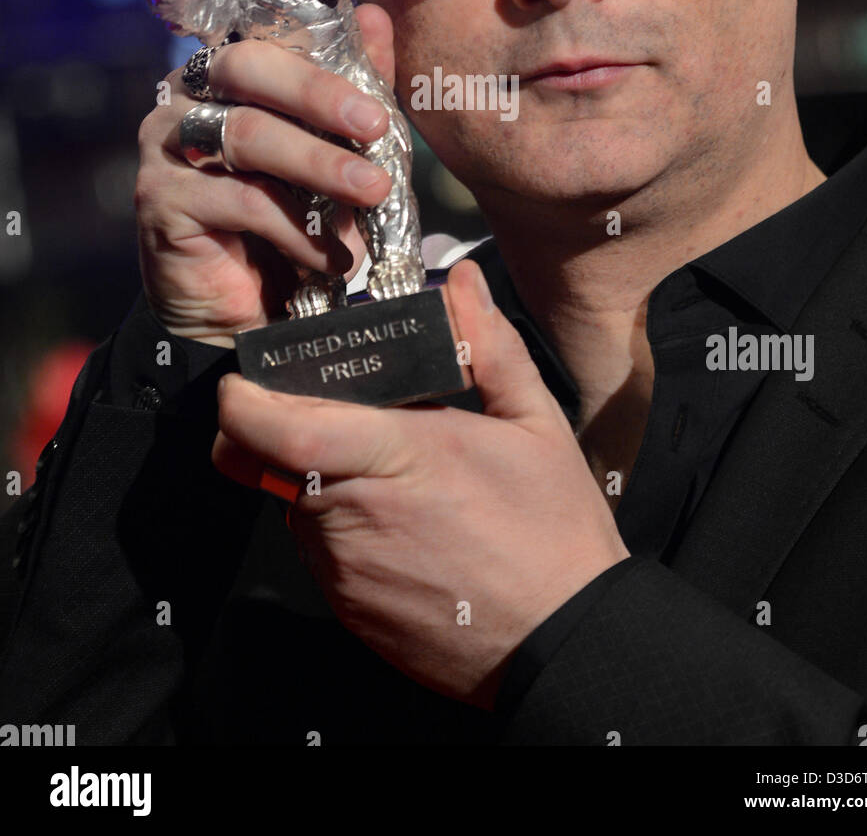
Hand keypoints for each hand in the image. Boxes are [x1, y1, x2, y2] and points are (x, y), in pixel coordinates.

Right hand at [134, 0, 397, 345]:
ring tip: (370, 193)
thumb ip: (358, 82)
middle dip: (322, 91)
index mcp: (234, 67)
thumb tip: (378, 12)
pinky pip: (234, 196)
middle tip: (377, 129)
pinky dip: (290, 223)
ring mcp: (168, 145)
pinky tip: (324, 250)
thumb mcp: (343, 150)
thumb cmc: (302, 221)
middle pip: (251, 60)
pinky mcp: (161, 201)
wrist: (256, 316)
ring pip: (248, 130)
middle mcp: (190, 92)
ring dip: (320, 164)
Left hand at [212, 260, 629, 709]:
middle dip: (279, 433)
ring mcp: (346, 570)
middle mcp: (355, 515)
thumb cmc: (554, 531)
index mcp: (398, 456)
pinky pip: (319, 552)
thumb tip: (463, 283)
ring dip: (317, 480)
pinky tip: (399, 525)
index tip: (241, 383)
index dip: (244, 406)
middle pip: (270, 463)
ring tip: (386, 473)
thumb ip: (489, 347)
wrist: (565, 642)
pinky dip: (340, 527)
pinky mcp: (348, 610)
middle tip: (325, 414)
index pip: (282, 430)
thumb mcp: (536, 424)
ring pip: (294, 506)